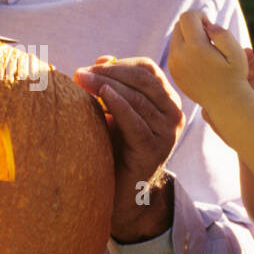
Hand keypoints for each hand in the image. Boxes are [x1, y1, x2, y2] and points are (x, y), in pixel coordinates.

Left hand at [73, 56, 183, 242]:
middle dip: (110, 72)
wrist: (122, 194)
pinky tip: (101, 98)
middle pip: (144, 79)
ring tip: (81, 82)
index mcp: (165, 101)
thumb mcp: (113, 112)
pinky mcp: (154, 150)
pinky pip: (136, 121)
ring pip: (139, 97)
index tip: (90, 67)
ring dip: (107, 85)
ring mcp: (166, 133)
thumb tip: (102, 58)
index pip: (146, 69)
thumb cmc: (115, 149)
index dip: (118, 64)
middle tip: (80, 74)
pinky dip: (118, 104)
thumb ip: (111, 86)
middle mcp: (172, 114)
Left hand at [168, 11, 249, 112]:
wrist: (225, 103)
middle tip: (210, 40)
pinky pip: (174, 52)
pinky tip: (200, 61)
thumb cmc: (234, 75)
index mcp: (195, 47)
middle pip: (179, 25)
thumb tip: (207, 26)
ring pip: (175, 38)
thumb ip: (222, 33)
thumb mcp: (236, 51)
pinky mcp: (173, 72)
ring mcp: (174, 64)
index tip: (211, 29)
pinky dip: (184, 50)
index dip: (201, 17)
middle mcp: (179, 54)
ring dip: (189, 38)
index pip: (187, 17)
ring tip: (206, 51)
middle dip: (193, 26)